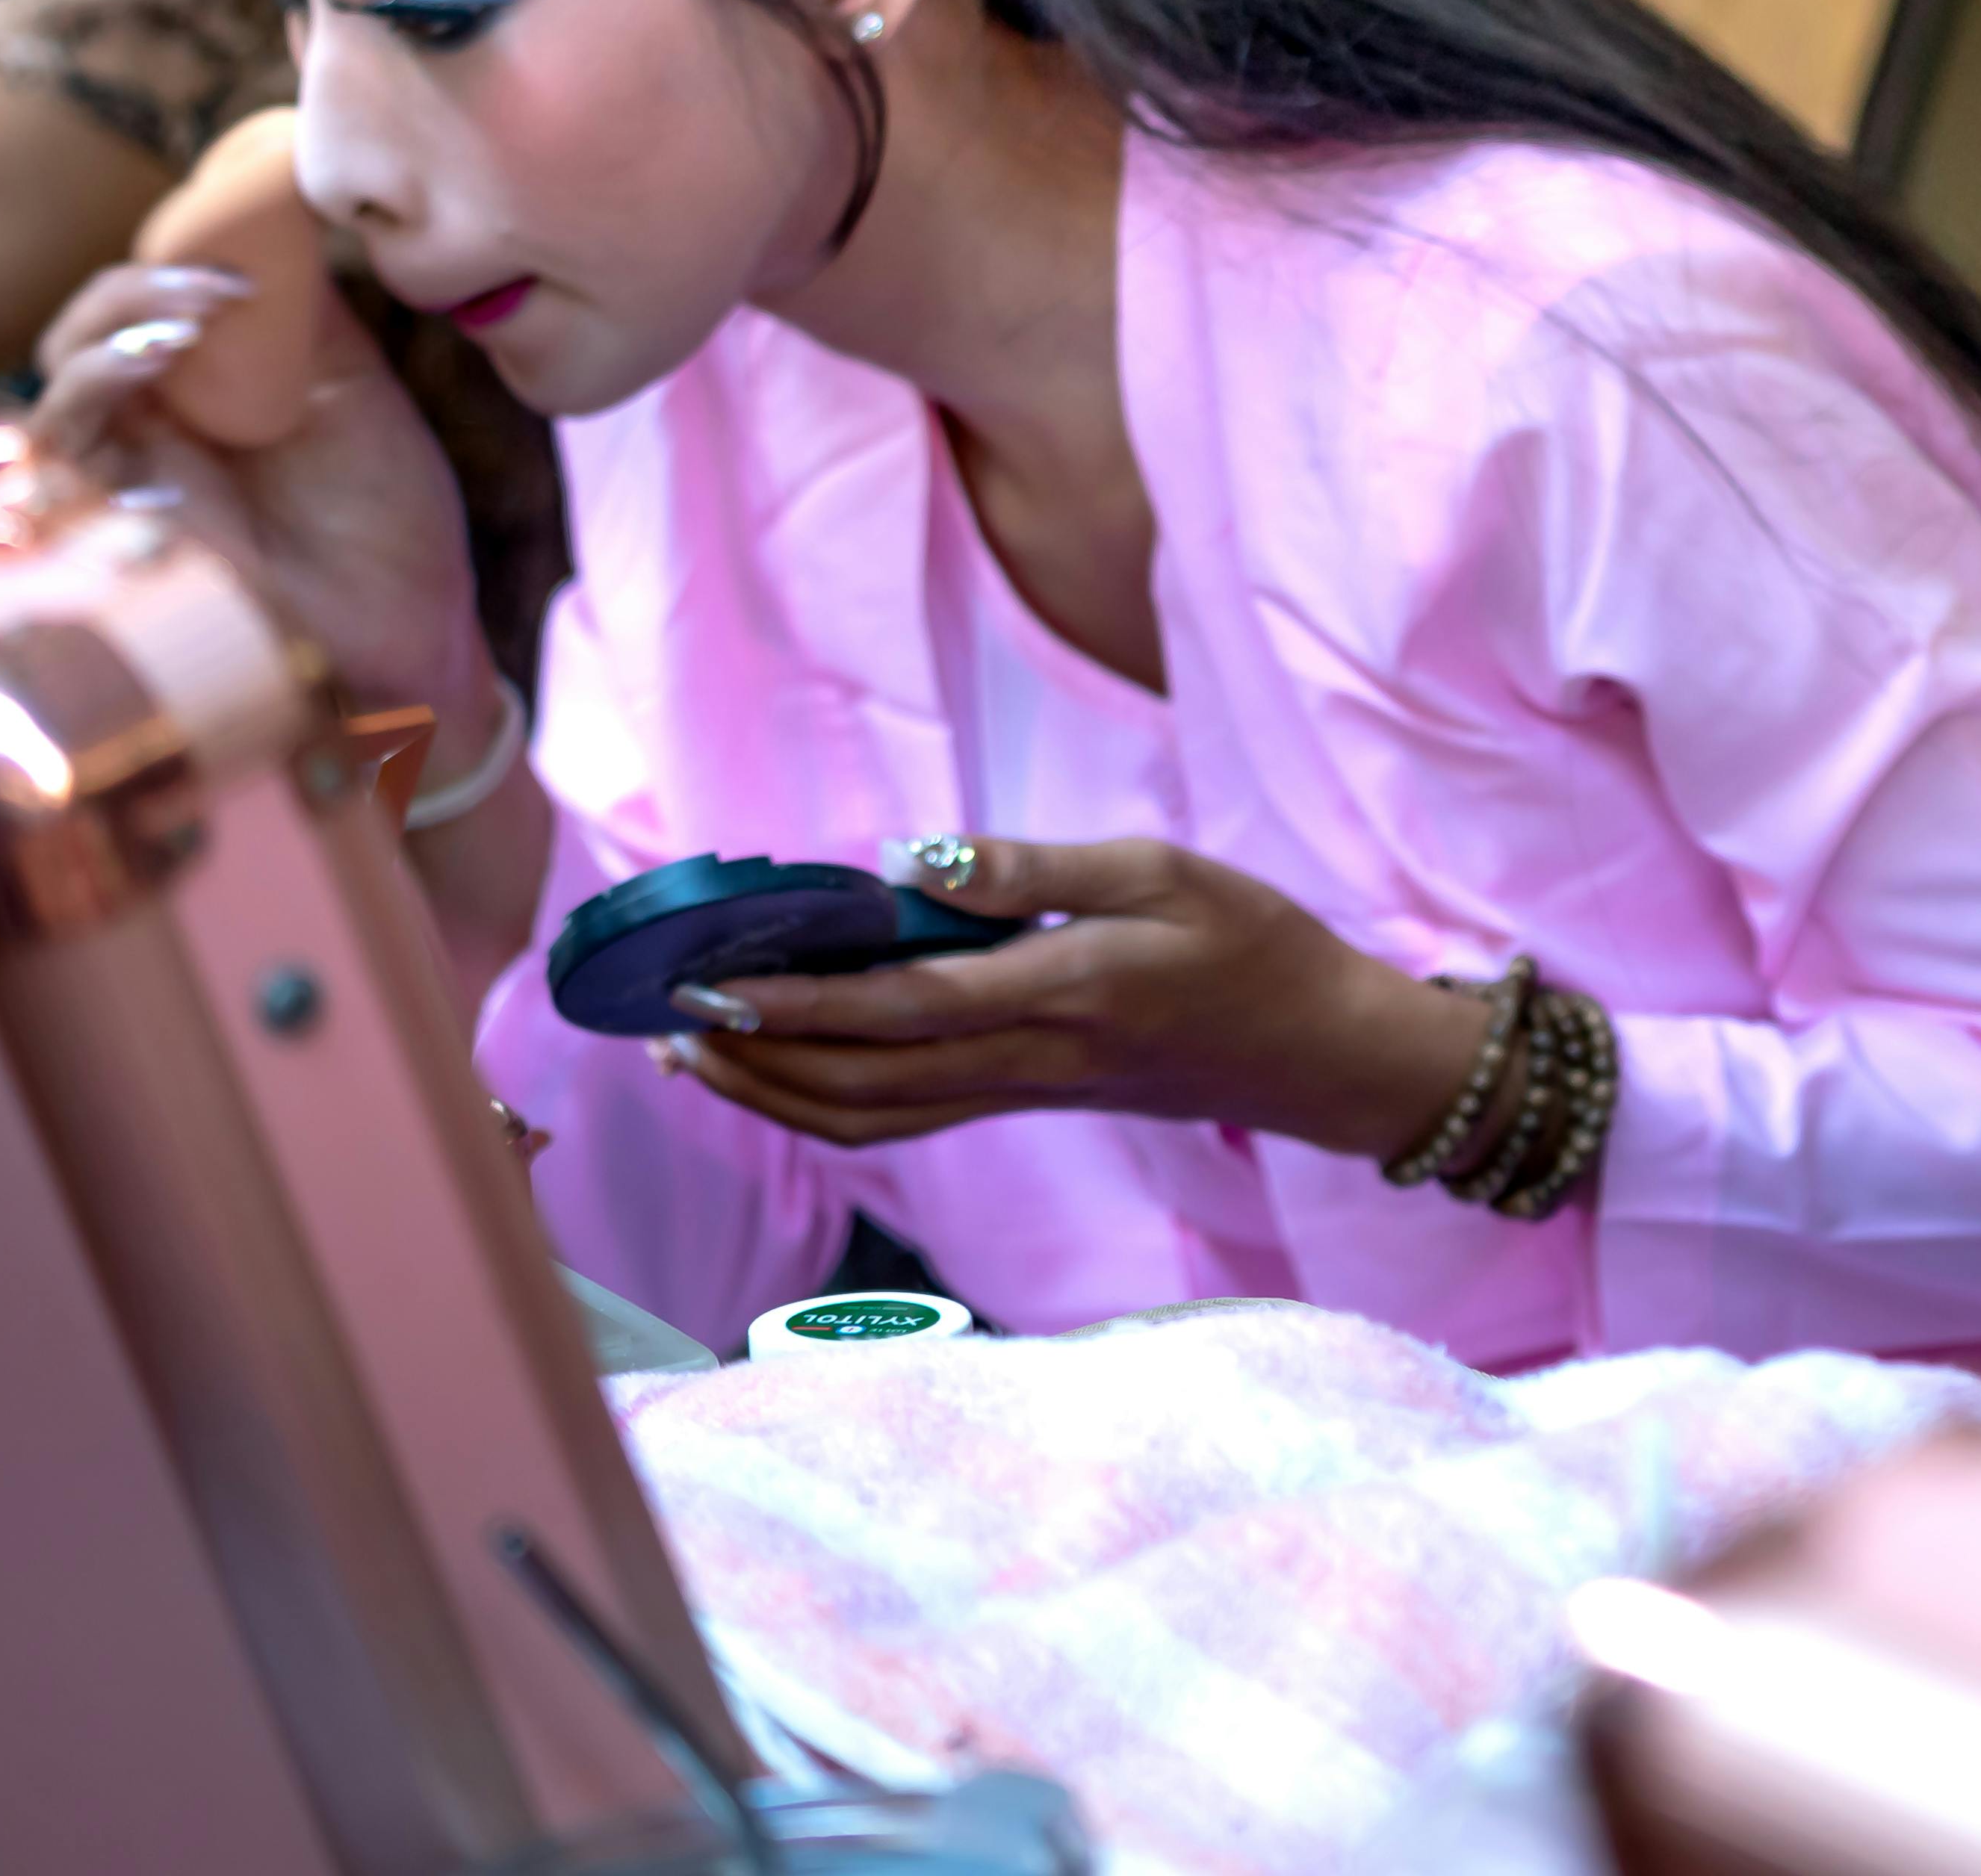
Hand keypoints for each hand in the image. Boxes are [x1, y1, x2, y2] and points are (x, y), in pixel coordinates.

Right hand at [28, 243, 484, 733]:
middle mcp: (151, 429)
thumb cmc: (386, 510)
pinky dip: (95, 417)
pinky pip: (64, 472)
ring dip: (103, 350)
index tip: (239, 244)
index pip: (139, 301)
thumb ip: (303, 310)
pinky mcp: (121, 534)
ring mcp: (130, 482)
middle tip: (210, 290)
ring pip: (53, 400)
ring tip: (182, 332)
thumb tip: (283, 206)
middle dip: (126, 295)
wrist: (412, 619)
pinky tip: (155, 394)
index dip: (167, 259)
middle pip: (76, 339)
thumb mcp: (349, 387)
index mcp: (203, 386)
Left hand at [658, 834, 1495, 1156]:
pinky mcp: (1029, 1103)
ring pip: (869, 1120)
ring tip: (694, 1058)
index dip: (793, 1007)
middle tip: (664, 1022)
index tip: (708, 986)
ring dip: (772, 1096)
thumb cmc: (1252, 944)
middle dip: (751, 1061)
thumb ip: (1036, 868)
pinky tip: (785, 1072)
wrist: (1317, 1051)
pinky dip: (826, 1106)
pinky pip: (906, 1120)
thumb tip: (913, 859)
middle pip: (859, 1084)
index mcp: (1060, 993)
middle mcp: (1028, 1062)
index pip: (898, 1011)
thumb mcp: (1162, 871)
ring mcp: (1025, 1095)